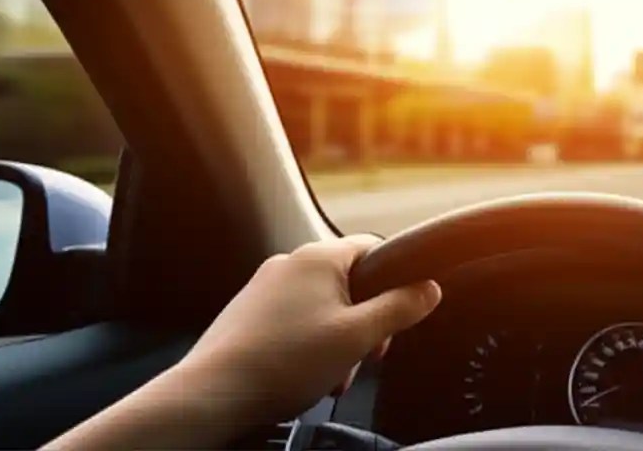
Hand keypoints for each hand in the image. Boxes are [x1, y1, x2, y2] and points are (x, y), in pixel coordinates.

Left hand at [181, 235, 441, 427]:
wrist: (214, 394)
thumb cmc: (284, 362)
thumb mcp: (358, 337)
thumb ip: (399, 309)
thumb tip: (429, 289)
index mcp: (318, 258)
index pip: (374, 247)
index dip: (396, 279)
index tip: (400, 313)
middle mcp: (289, 263)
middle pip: (349, 283)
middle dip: (363, 322)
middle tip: (365, 355)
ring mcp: (264, 288)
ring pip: (321, 307)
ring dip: (337, 340)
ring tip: (331, 375)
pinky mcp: (248, 314)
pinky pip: (293, 321)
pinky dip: (307, 346)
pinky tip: (304, 376)